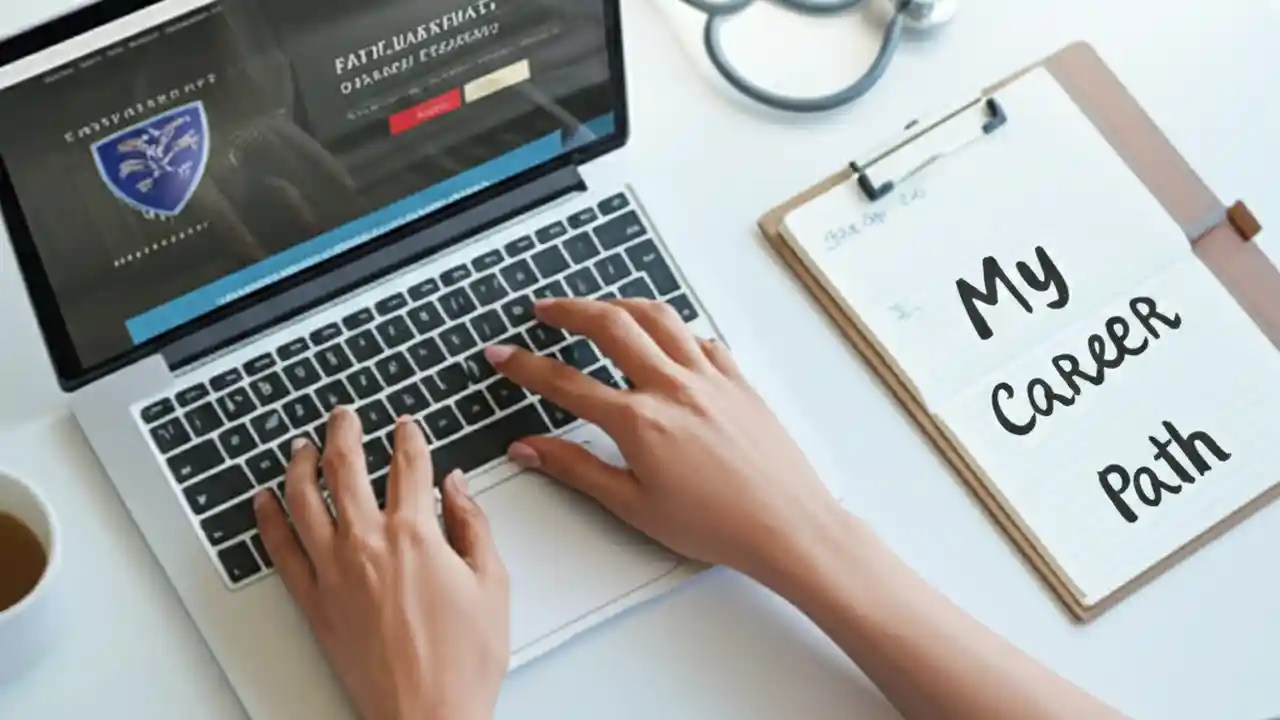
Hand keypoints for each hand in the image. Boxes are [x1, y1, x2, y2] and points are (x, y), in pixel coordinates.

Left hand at [253, 409, 508, 719]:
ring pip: (304, 498)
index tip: (406, 425)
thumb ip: (474, 526)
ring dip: (300, 463)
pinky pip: (279, 549)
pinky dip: (268, 518)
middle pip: (345, 466)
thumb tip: (459, 488)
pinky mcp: (313, 602)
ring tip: (302, 445)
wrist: (427, 715)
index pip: (409, 464)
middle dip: (344, 430)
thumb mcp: (493, 584)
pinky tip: (264, 500)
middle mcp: (368, 544)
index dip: (408, 436)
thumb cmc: (463, 661)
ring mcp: (333, 571)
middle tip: (343, 415)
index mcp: (417, 534)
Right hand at [484, 298, 842, 581]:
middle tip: (544, 310)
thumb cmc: (717, 525)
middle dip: (568, 311)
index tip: (502, 355)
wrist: (787, 525)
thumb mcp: (633, 505)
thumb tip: (529, 449)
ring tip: (600, 307)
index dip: (525, 366)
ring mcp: (709, 377)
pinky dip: (675, 330)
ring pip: (658, 317)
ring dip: (621, 304)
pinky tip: (668, 338)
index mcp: (639, 421)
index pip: (566, 382)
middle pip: (610, 326)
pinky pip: (700, 338)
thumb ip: (576, 469)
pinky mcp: (738, 380)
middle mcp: (673, 387)